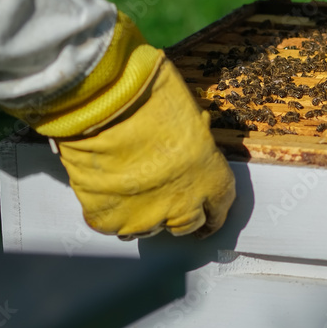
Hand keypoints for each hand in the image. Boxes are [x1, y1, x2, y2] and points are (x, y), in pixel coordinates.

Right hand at [7, 14, 234, 238]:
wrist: (107, 106)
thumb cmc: (152, 99)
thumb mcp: (191, 120)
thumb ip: (194, 147)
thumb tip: (191, 146)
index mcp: (211, 179)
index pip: (219, 210)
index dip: (211, 213)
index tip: (206, 216)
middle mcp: (182, 206)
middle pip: (185, 224)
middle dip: (178, 213)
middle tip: (163, 196)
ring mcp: (144, 218)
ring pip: (147, 228)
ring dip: (142, 212)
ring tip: (129, 185)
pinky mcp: (108, 220)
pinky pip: (112, 224)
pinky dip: (111, 211)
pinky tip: (106, 188)